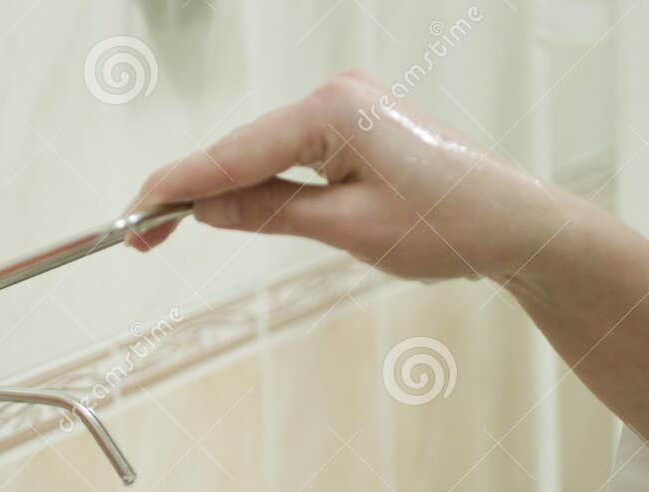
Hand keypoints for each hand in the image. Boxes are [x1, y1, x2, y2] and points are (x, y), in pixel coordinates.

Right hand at [126, 70, 552, 281]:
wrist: (515, 226)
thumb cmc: (448, 226)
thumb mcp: (347, 231)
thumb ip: (270, 213)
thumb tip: (207, 210)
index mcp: (332, 111)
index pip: (233, 153)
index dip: (177, 187)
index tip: (133, 215)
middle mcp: (336, 98)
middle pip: (241, 149)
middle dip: (191, 192)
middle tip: (141, 236)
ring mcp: (349, 111)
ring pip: (264, 155)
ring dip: (223, 192)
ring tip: (168, 229)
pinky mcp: (360, 131)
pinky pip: (293, 158)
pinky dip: (260, 186)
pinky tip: (228, 209)